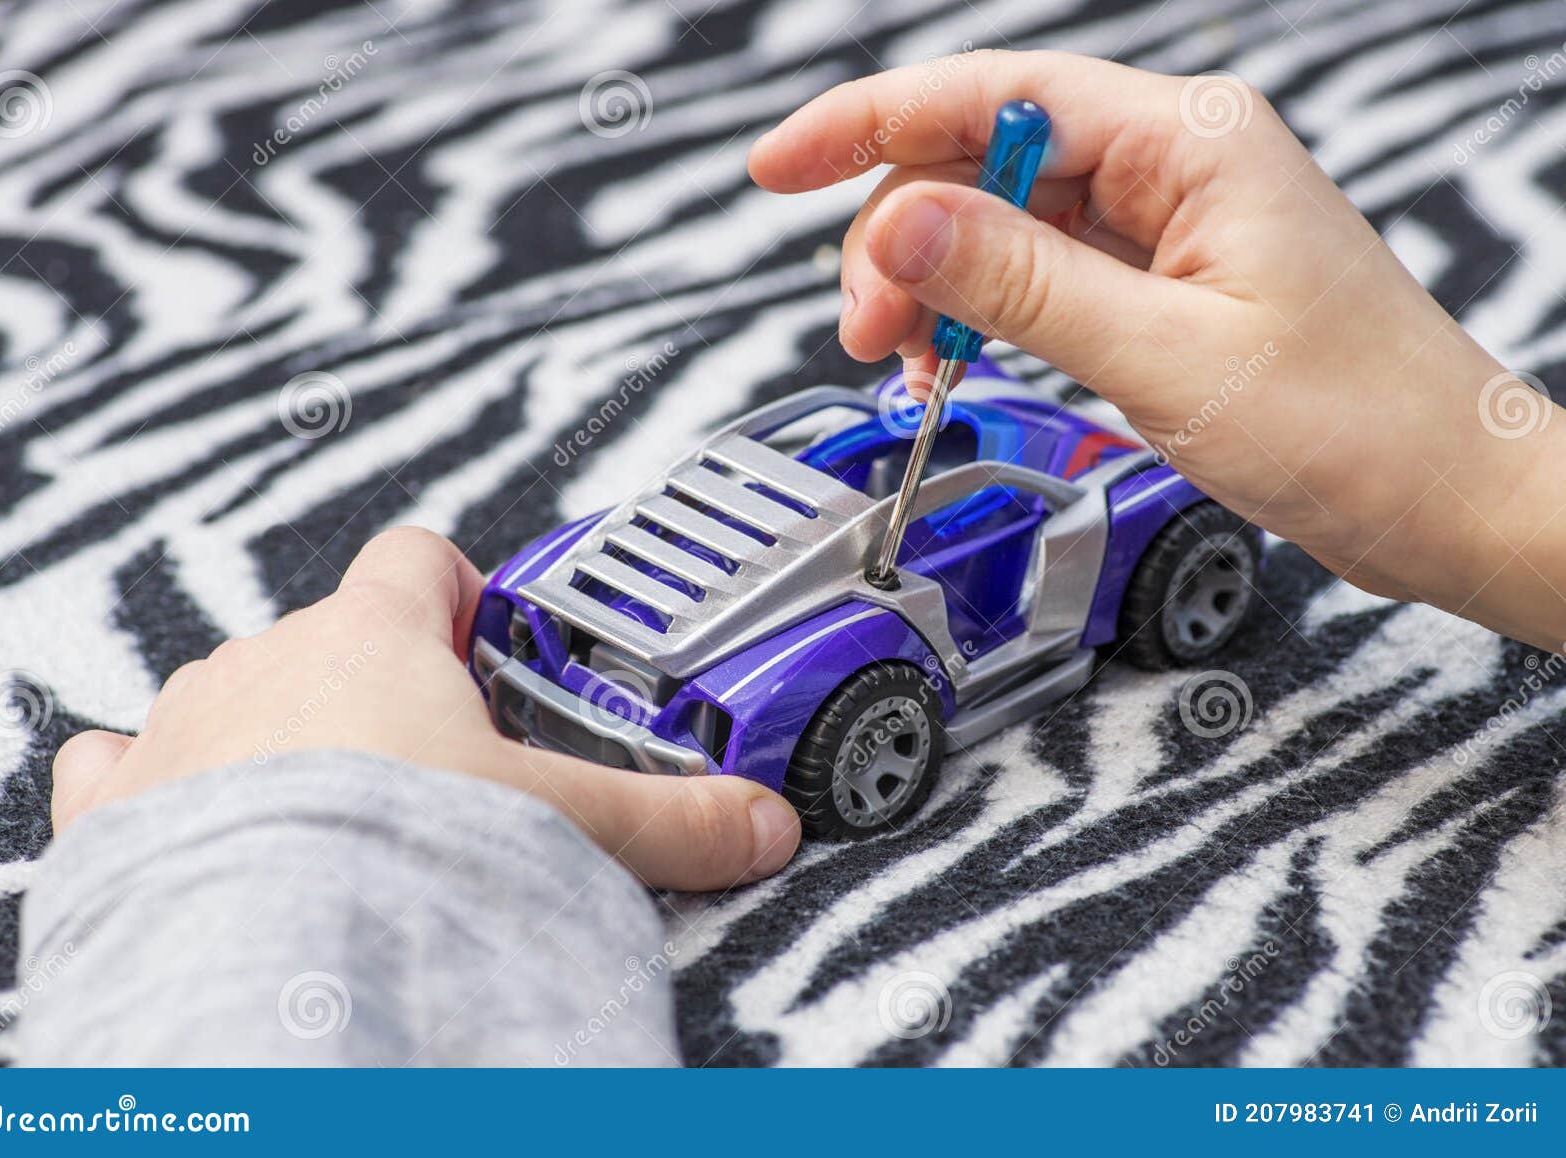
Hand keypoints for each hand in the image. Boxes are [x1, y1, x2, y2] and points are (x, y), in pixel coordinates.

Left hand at [52, 527, 800, 889]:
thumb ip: (668, 820)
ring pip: (240, 696)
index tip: (490, 653)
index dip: (462, 596)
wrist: (257, 957)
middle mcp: (270, 659)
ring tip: (337, 826)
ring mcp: (189, 724)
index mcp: (374, 637)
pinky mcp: (121, 801)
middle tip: (439, 772)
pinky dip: (162, 783)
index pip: (421, 561)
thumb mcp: (557, 827)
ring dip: (281, 738)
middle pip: (334, 636)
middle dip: (382, 692)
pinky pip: (129, 758)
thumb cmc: (395, 854)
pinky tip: (203, 826)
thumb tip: (764, 826)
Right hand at [750, 51, 1565, 648]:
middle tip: (864, 332)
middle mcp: (1176, 162)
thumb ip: (1021, 285)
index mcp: (1190, 140)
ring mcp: (1169, 220)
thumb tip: (896, 227)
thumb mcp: (1167, 357)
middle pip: (985, 157)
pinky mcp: (1164, 279)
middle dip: (900, 237)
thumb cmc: (1357, 427)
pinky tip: (956, 361)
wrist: (1445, 499)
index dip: (868, 123)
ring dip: (936, 286)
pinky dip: (984, 315)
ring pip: (1003, 220)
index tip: (777, 166)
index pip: (993, 93)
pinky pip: (1042, 272)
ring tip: (907, 363)